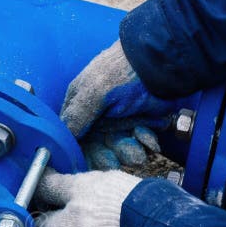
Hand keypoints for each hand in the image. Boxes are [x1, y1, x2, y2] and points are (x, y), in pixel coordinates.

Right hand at [61, 41, 178, 168]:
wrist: (162, 63)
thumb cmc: (123, 72)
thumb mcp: (93, 92)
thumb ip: (76, 116)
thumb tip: (63, 139)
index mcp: (80, 104)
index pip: (72, 134)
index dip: (79, 151)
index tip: (85, 162)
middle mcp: (98, 115)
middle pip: (96, 145)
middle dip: (105, 156)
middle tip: (114, 163)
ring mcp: (120, 120)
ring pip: (118, 146)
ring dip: (126, 152)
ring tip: (136, 154)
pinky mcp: (141, 123)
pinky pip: (140, 140)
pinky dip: (144, 142)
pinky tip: (148, 141)